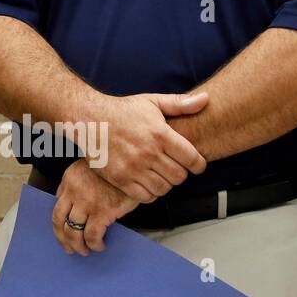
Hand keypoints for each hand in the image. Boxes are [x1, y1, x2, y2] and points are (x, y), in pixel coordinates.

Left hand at [52, 159, 138, 254]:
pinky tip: (99, 246)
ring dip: (77, 245)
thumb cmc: (112, 169)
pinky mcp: (103, 211)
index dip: (59, 224)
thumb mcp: (88, 170)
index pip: (56, 207)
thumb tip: (71, 208)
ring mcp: (87, 202)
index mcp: (69, 180)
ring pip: (73, 231)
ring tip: (83, 251)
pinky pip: (92, 235)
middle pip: (59, 221)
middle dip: (62, 238)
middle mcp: (73, 192)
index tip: (62, 234)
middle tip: (68, 248)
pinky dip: (93, 244)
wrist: (133, 165)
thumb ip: (77, 186)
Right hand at [90, 91, 208, 201]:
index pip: (193, 160)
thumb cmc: (122, 110)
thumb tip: (206, 99)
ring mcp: (133, 168)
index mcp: (160, 134)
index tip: (194, 163)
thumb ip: (180, 103)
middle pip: (179, 177)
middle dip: (180, 173)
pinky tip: (146, 181)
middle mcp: (148, 153)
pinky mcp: (120, 179)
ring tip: (159, 174)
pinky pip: (145, 197)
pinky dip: (150, 192)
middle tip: (173, 166)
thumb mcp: (152, 101)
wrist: (89, 119)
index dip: (198, 164)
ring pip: (164, 188)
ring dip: (165, 183)